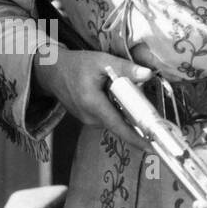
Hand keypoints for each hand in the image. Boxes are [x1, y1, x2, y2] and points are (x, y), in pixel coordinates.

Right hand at [33, 46, 152, 150]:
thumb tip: (148, 74)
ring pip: (115, 121)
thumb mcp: (101, 61)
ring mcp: (88, 121)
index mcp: (92, 104)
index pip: (118, 126)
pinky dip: (117, 111)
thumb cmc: (76, 64)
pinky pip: (108, 118)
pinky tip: (118, 98)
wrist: (52, 71)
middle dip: (137, 119)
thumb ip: (125, 68)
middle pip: (121, 124)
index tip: (152, 146)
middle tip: (154, 114)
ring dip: (127, 113)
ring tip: (133, 98)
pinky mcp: (88, 120)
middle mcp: (89, 117)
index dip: (136, 138)